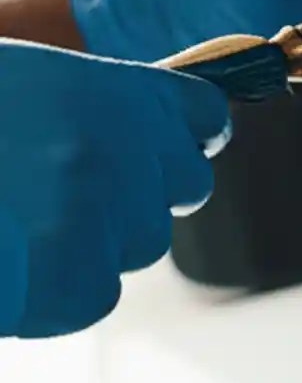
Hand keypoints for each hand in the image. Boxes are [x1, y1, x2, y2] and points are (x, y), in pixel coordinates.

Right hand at [0, 39, 229, 337]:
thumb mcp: (37, 87)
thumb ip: (102, 110)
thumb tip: (177, 145)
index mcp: (121, 87)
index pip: (201, 118)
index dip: (176, 138)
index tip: (149, 149)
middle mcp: (123, 143)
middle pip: (180, 191)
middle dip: (131, 195)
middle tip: (55, 190)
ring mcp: (95, 205)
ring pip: (137, 245)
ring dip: (91, 242)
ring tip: (18, 219)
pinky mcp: (65, 267)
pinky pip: (93, 295)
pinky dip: (55, 293)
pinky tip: (11, 266)